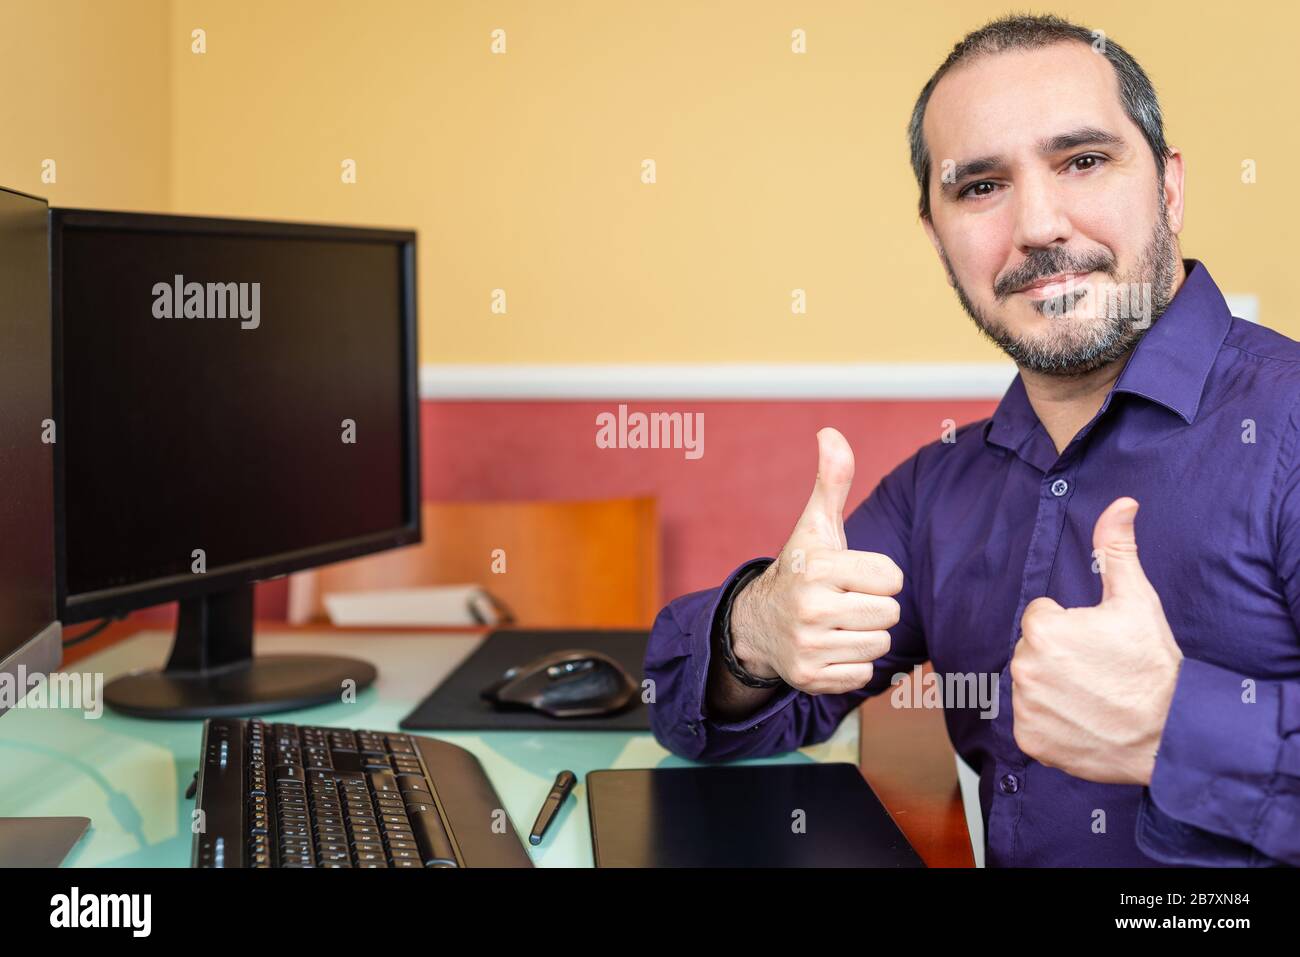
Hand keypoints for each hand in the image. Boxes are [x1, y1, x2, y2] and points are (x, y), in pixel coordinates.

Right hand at [730, 427, 903, 694]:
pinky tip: (829, 648)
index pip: (892, 577)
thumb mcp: (815, 526)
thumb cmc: (801, 569)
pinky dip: (851, 664)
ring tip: (836, 624)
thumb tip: (831, 432)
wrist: (756, 623)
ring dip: (864, 636)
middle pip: (890, 613)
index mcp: (816, 567)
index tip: (850, 574)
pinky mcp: (810, 679)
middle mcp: (809, 608)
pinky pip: (863, 675)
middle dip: (873, 606)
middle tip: (844, 600)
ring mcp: (808, 646)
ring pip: (880, 645)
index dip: (877, 575)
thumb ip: (831, 480)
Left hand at [1011, 496, 1183, 784]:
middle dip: (1058, 656)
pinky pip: (1031, 722)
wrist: (1172, 733)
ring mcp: (1026, 707)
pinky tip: (1082, 720)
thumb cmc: (1153, 666)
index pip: (1041, 617)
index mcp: (1042, 629)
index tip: (1098, 644)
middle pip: (1032, 650)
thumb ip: (1115, 549)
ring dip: (1053, 688)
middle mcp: (1025, 667)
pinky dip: (1051, 723)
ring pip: (1031, 685)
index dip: (1071, 627)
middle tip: (1098, 671)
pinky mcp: (1030, 740)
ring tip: (1092, 696)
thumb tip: (1120, 504)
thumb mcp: (1137, 600)